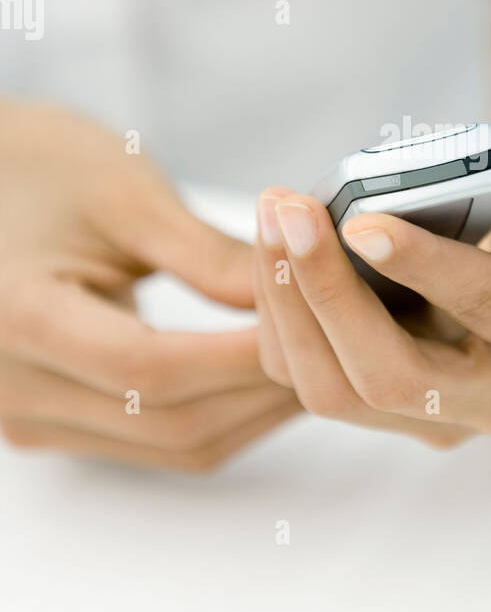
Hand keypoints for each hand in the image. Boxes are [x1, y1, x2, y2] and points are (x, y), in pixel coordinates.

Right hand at [0, 102, 299, 469]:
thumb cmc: (40, 165)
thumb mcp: (125, 192)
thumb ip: (210, 255)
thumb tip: (299, 295)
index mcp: (20, 317)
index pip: (153, 369)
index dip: (243, 356)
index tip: (318, 325)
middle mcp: (16, 386)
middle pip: (169, 421)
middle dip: (263, 389)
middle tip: (338, 347)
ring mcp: (30, 413)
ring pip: (170, 445)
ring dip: (251, 413)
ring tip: (316, 362)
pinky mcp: (53, 420)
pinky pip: (152, 442)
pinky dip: (219, 415)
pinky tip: (264, 376)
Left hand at [253, 147, 490, 445]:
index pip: (486, 309)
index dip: (421, 266)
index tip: (361, 218)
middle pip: (389, 377)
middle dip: (325, 293)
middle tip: (287, 206)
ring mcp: (448, 415)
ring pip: (336, 390)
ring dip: (289, 304)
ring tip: (274, 211)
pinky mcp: (401, 405)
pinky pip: (319, 376)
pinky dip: (288, 315)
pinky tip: (279, 244)